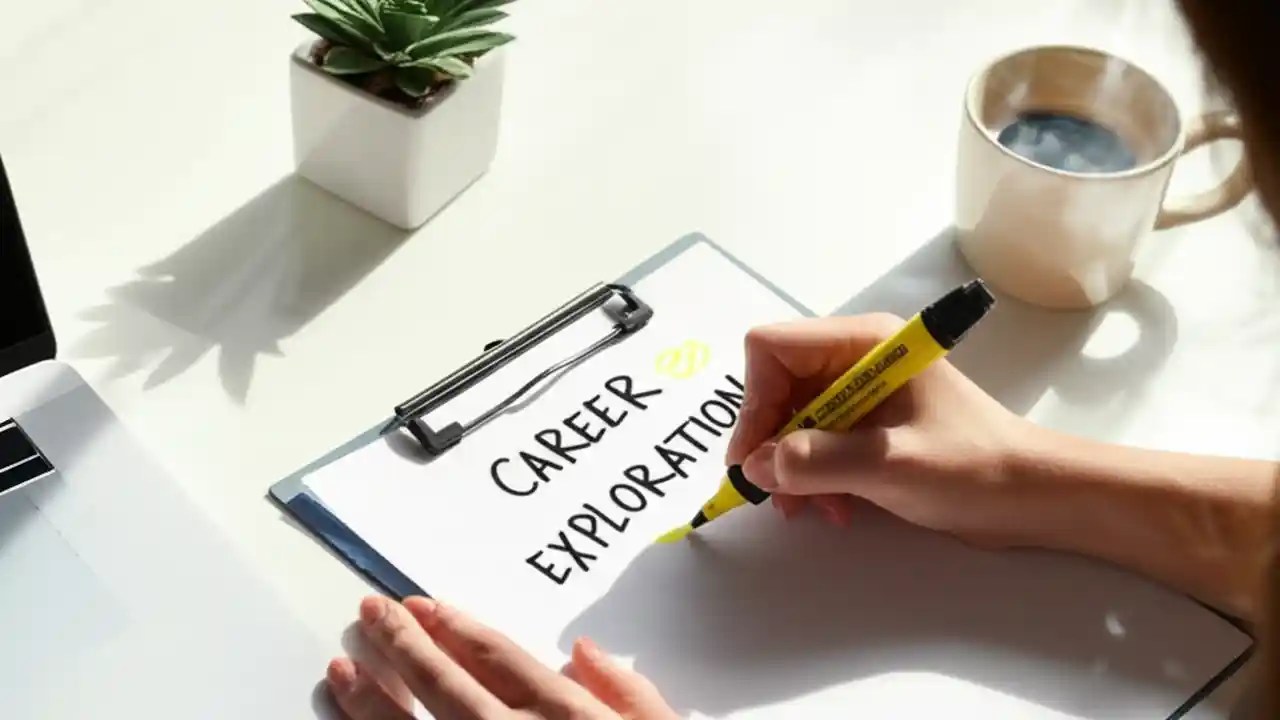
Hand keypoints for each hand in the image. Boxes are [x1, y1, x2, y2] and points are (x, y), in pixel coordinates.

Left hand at [326, 595, 678, 719]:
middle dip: (401, 644)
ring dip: (371, 699)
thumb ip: (628, 694)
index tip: (420, 606)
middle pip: (442, 683)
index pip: (495, 658)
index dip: (453, 627)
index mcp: (564, 717)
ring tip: (342, 670)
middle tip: (369, 614)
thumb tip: (585, 652)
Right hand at [725, 313, 1033, 548]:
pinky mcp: (870, 426)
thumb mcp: (891, 464)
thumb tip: (756, 466)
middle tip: (778, 495)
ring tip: (811, 509)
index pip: (773, 348)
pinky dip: (815, 476)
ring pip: (792, 420)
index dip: (754, 401)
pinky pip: (817, 442)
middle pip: (777, 387)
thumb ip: (818, 461)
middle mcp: (857, 358)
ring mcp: (863, 392)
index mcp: (864, 342)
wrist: (1033, 496)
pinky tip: (836, 508)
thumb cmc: (972, 467)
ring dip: (792, 467)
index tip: (755, 457)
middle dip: (773, 442)